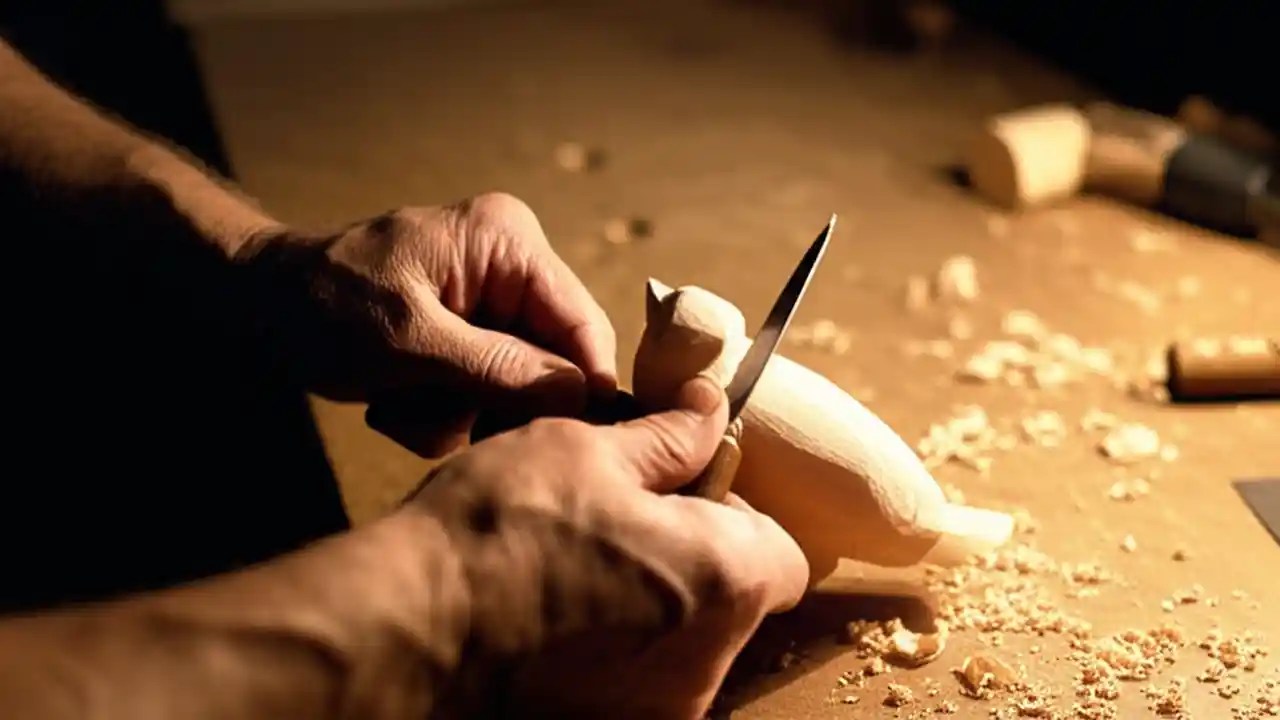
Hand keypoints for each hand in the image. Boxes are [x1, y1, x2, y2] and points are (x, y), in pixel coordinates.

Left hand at [242, 192, 615, 455]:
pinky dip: (441, 409)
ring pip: (517, 386)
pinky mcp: (470, 330)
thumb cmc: (321, 306)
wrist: (258, 303)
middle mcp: (511, 264)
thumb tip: (581, 395)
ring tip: (399, 403)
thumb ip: (498, 368)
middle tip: (435, 414)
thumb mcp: (408, 343)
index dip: (585, 388)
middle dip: (493, 401)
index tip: (568, 444)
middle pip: (553, 361)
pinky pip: (485, 388)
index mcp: (508, 242)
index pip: (583, 323)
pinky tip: (395, 400)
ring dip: (457, 412)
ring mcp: (490, 298)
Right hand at [404, 376, 808, 718]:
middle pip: (734, 603)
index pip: (785, 554)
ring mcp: (658, 710)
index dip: (739, 517)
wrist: (410, 630)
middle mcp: (707, 662)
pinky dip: (612, 652)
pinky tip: (554, 620)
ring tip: (574, 571)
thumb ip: (670, 438)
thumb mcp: (587, 450)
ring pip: (684, 645)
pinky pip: (637, 682)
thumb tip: (711, 410)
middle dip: (691, 560)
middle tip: (615, 525)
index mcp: (724, 578)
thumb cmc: (501, 529)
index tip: (683, 496)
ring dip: (651, 607)